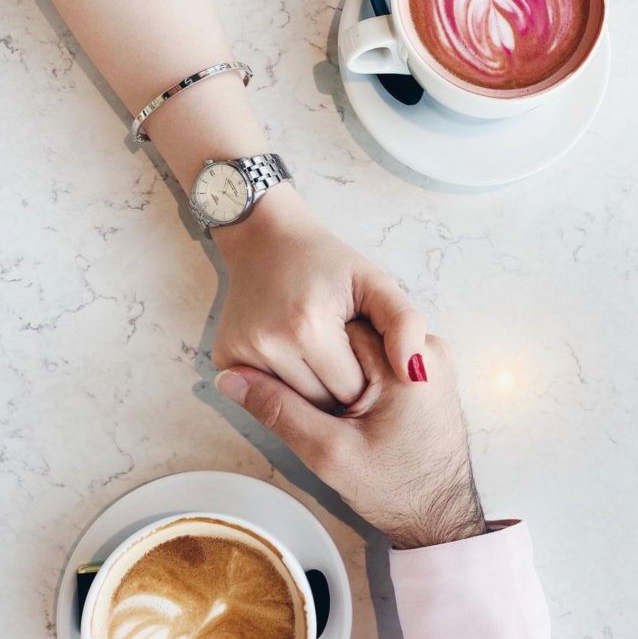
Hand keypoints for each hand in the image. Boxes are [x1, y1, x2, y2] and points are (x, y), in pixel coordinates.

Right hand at [212, 186, 425, 410]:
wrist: (265, 237)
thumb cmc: (328, 263)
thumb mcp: (375, 283)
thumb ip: (404, 325)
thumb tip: (414, 374)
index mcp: (307, 327)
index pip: (349, 391)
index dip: (364, 380)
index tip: (365, 358)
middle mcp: (267, 343)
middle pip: (319, 401)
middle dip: (336, 388)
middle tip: (341, 355)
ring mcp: (239, 352)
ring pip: (293, 401)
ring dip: (311, 387)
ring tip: (319, 354)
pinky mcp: (224, 357)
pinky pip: (266, 390)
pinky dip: (284, 381)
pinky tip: (293, 353)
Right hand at [215, 321, 485, 548]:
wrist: (439, 516)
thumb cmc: (395, 489)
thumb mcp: (328, 453)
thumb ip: (279, 411)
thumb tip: (230, 379)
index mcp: (407, 360)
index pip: (336, 329)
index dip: (308, 359)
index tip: (305, 397)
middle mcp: (425, 350)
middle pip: (349, 335)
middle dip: (326, 367)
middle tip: (324, 414)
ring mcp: (428, 361)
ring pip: (360, 348)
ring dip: (340, 375)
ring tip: (341, 418)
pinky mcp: (423, 375)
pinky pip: (376, 362)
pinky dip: (358, 381)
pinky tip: (355, 414)